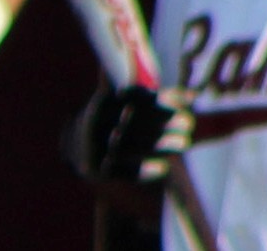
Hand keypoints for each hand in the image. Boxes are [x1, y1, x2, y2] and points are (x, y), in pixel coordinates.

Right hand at [64, 85, 193, 182]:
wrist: (74, 146)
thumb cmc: (113, 123)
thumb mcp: (124, 105)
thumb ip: (155, 102)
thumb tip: (192, 96)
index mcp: (104, 101)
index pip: (134, 96)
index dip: (161, 98)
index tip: (188, 100)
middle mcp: (96, 121)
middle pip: (134, 120)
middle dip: (163, 120)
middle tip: (190, 121)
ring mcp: (94, 145)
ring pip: (130, 145)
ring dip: (159, 144)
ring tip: (185, 143)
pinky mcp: (94, 168)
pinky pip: (120, 170)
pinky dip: (142, 170)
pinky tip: (163, 168)